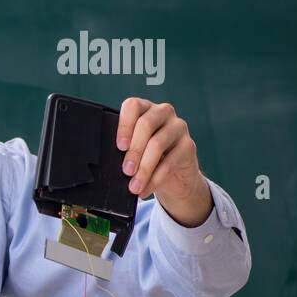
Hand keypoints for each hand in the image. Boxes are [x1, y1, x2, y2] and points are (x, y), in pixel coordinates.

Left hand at [116, 98, 212, 226]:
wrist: (173, 175)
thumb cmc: (145, 157)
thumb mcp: (133, 149)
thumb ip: (123, 147)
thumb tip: (107, 161)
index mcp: (144, 109)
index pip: (133, 106)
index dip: (124, 125)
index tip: (119, 147)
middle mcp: (163, 113)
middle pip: (146, 124)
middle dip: (134, 150)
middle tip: (126, 171)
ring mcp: (178, 127)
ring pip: (158, 144)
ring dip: (144, 168)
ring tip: (133, 186)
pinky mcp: (189, 145)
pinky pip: (171, 161)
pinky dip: (155, 179)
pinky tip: (145, 190)